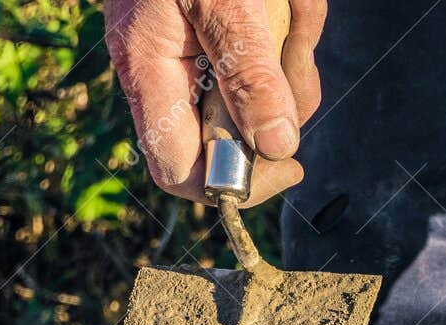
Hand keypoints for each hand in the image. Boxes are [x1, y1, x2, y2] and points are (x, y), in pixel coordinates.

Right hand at [103, 0, 325, 205]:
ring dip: (295, 50)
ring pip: (268, 93)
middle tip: (295, 44)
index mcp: (149, 70)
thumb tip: (275, 146)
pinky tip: (290, 0)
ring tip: (291, 3)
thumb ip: (247, 70)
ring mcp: (198, 53)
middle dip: (284, 96)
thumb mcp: (223, 0)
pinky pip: (274, 54)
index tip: (288, 162)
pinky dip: (294, 23)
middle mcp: (168, 71)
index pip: (180, 171)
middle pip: (239, 134)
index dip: (234, 184)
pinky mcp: (228, 34)